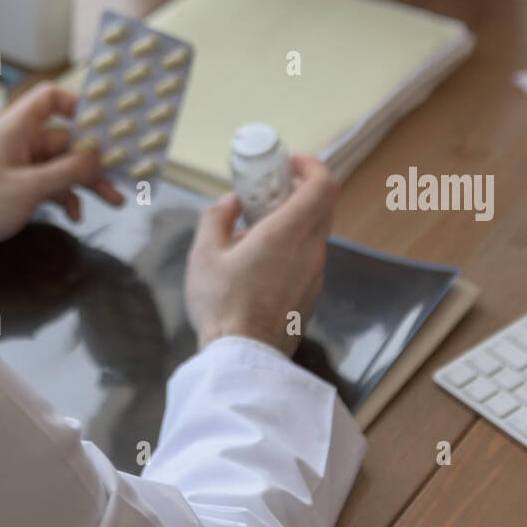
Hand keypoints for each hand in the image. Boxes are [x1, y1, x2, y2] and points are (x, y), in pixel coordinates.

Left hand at [0, 81, 123, 265]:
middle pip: (67, 140)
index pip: (50, 98)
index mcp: (18, 128)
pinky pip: (51, 186)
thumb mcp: (28, 188)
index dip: (77, 104)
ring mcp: (20, 166)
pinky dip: (66, 198)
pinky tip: (76, 217)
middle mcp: (21, 142)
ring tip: (114, 201)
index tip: (104, 123)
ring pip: (63, 167)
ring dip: (87, 183)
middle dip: (95, 158)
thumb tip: (100, 159)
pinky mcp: (18, 189)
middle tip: (124, 173)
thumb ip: (66, 172)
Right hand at [184, 154, 338, 357]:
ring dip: (293, 220)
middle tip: (267, 191)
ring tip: (254, 229)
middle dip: (299, 189)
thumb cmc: (222, 305)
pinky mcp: (311, 294)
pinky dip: (292, 245)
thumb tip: (231, 202)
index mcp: (288, 233)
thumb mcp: (203, 253)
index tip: (286, 165)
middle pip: (322, 205)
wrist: (243, 361)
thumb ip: (216, 217)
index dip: (310, 166)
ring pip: (315, 232)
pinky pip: (308, 257)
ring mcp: (315, 274)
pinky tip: (259, 261)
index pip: (323, 185)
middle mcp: (310, 251)